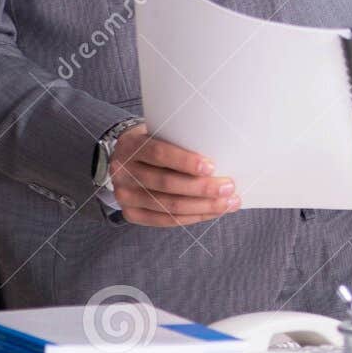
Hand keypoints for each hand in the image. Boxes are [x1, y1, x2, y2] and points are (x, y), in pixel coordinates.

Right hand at [108, 125, 239, 226]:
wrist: (127, 158)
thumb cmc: (154, 142)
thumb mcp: (161, 131)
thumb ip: (181, 139)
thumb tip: (222, 150)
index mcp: (130, 145)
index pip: (159, 154)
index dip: (186, 162)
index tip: (212, 167)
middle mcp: (123, 172)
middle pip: (166, 183)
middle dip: (202, 187)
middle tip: (228, 187)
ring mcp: (125, 196)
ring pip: (169, 206)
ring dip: (203, 206)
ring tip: (227, 203)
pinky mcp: (131, 214)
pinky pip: (165, 221)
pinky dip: (192, 218)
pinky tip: (211, 212)